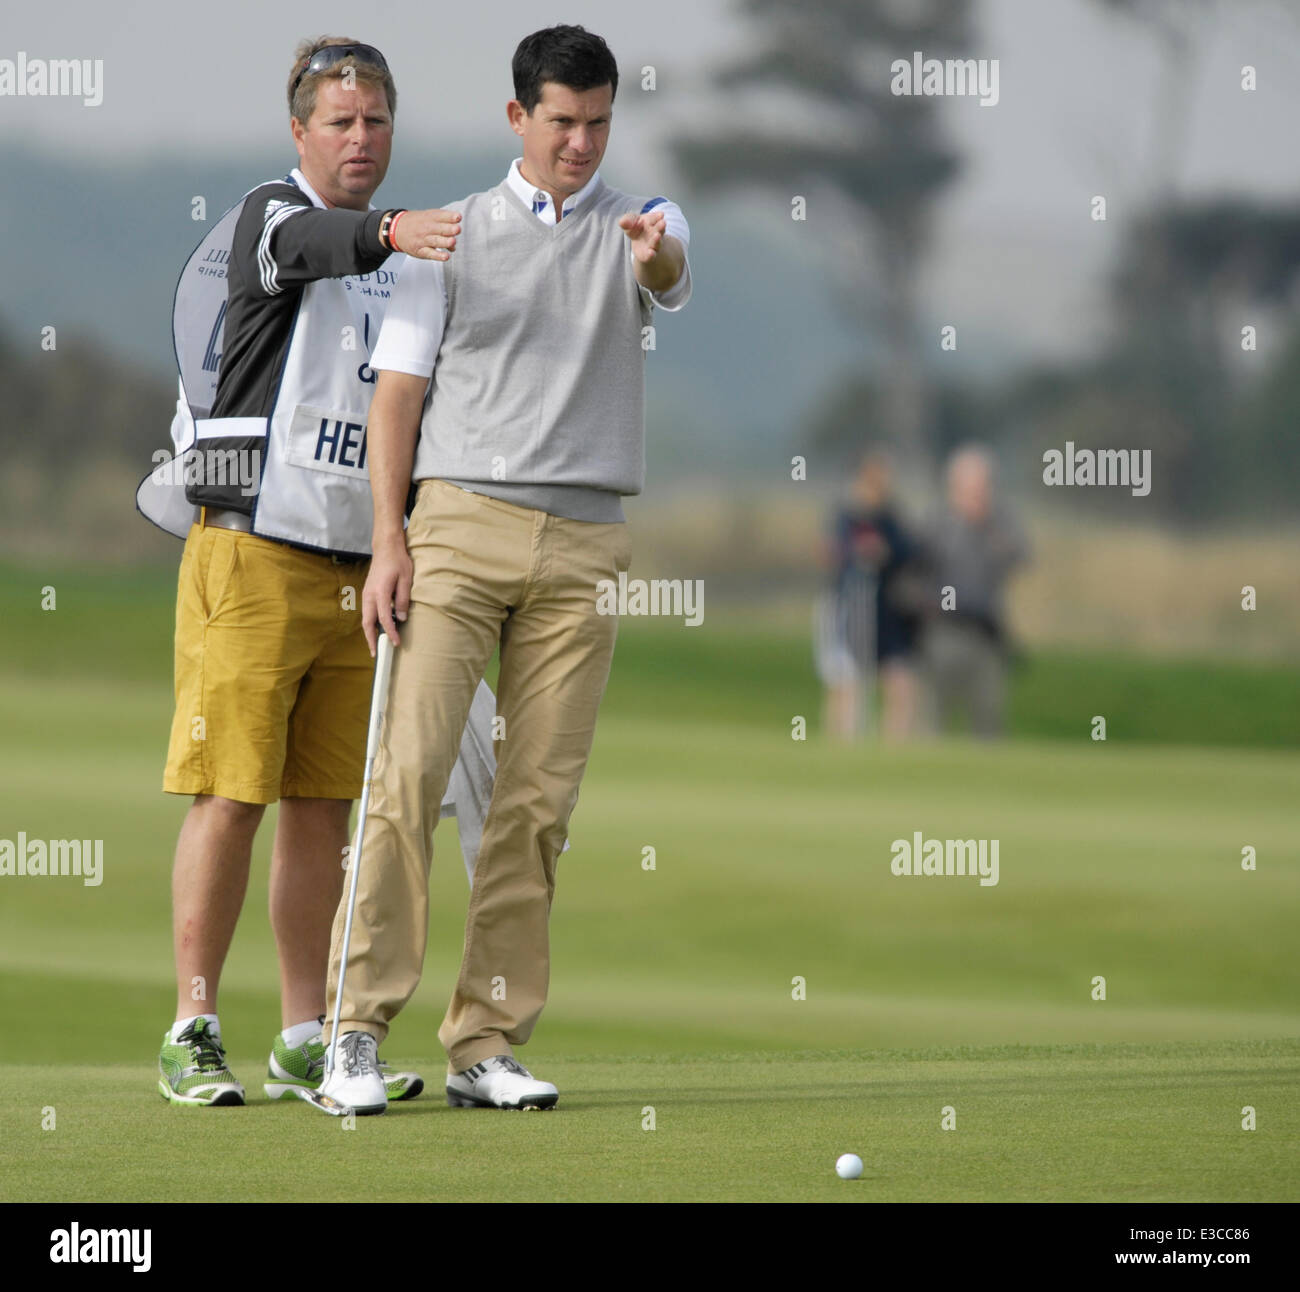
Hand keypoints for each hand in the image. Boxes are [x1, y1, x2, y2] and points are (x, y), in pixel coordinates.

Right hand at [362, 535, 412, 653]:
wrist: (386, 547)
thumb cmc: (398, 561)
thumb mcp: (406, 580)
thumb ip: (403, 600)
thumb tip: (401, 619)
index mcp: (379, 592)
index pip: (383, 618)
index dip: (389, 632)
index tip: (396, 643)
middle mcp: (369, 595)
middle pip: (367, 622)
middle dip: (370, 639)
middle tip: (376, 654)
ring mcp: (366, 594)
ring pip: (365, 618)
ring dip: (369, 632)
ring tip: (376, 645)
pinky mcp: (367, 593)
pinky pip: (367, 612)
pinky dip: (370, 623)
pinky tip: (377, 629)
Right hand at [392, 208, 460, 260]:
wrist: (395, 229)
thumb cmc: (417, 223)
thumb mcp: (428, 217)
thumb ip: (444, 224)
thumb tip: (456, 236)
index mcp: (430, 217)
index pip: (441, 216)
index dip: (450, 216)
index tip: (458, 217)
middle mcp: (427, 228)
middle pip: (439, 229)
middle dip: (449, 229)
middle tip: (457, 229)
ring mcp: (423, 239)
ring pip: (435, 241)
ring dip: (445, 242)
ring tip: (453, 242)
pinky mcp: (420, 250)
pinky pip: (430, 253)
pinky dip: (438, 255)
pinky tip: (446, 256)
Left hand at [619, 209, 665, 262]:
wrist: (640, 245)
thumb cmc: (636, 229)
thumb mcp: (631, 222)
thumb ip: (628, 220)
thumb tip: (622, 222)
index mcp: (652, 223)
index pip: (655, 218)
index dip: (657, 217)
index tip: (661, 215)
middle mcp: (655, 234)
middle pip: (659, 230)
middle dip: (660, 227)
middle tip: (663, 222)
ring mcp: (653, 245)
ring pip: (656, 243)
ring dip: (657, 240)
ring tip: (657, 235)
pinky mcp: (647, 256)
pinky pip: (650, 256)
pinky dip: (651, 255)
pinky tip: (651, 253)